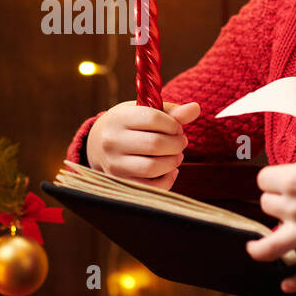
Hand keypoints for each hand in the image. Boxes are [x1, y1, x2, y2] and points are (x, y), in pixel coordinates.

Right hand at [87, 100, 201, 189]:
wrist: (99, 144)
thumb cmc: (130, 125)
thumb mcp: (144, 111)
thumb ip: (172, 112)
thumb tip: (195, 108)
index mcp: (118, 118)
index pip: (153, 118)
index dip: (173, 124)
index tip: (176, 127)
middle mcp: (112, 141)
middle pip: (155, 144)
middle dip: (176, 144)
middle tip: (180, 142)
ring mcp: (114, 164)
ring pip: (152, 167)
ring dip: (173, 161)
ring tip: (176, 155)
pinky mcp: (120, 182)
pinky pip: (150, 187)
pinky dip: (167, 180)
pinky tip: (170, 170)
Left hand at [246, 133, 295, 292]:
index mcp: (292, 180)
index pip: (263, 180)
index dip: (272, 176)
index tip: (283, 175)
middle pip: (267, 206)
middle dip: (276, 199)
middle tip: (293, 195)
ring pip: (272, 247)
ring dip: (259, 249)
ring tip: (253, 248)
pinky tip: (286, 286)